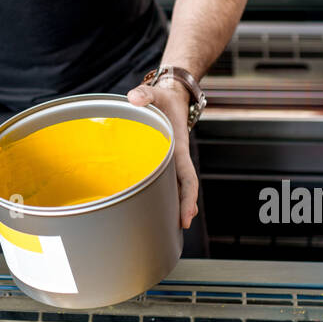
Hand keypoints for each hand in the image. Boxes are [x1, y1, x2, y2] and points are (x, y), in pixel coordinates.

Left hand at [126, 79, 197, 230]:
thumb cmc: (164, 97)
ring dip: (175, 203)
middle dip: (183, 208)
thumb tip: (134, 98)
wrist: (173, 95)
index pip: (187, 179)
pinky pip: (166, 178)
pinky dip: (164, 192)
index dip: (187, 199)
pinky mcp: (164, 157)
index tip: (186, 217)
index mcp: (179, 147)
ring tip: (169, 225)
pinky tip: (155, 204)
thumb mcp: (155, 93)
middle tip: (180, 228)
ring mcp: (172, 158)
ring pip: (176, 185)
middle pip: (184, 188)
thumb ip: (144, 94)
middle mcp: (177, 157)